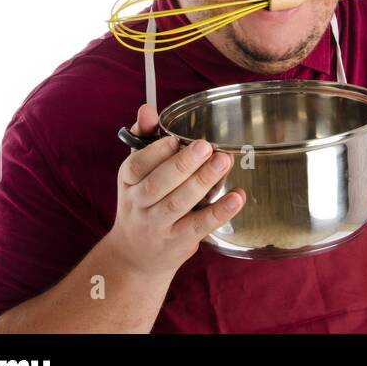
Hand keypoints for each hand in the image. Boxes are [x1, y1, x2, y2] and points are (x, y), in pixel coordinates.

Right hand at [106, 103, 246, 278]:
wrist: (135, 257)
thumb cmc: (143, 203)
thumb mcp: (136, 174)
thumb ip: (145, 139)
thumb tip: (148, 108)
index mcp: (129, 183)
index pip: (136, 167)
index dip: (154, 153)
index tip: (174, 139)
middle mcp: (140, 205)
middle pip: (158, 184)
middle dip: (182, 164)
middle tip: (206, 146)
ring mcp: (159, 225)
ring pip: (178, 204)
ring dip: (203, 182)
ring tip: (225, 161)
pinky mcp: (179, 241)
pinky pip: (199, 226)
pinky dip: (219, 212)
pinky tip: (237, 197)